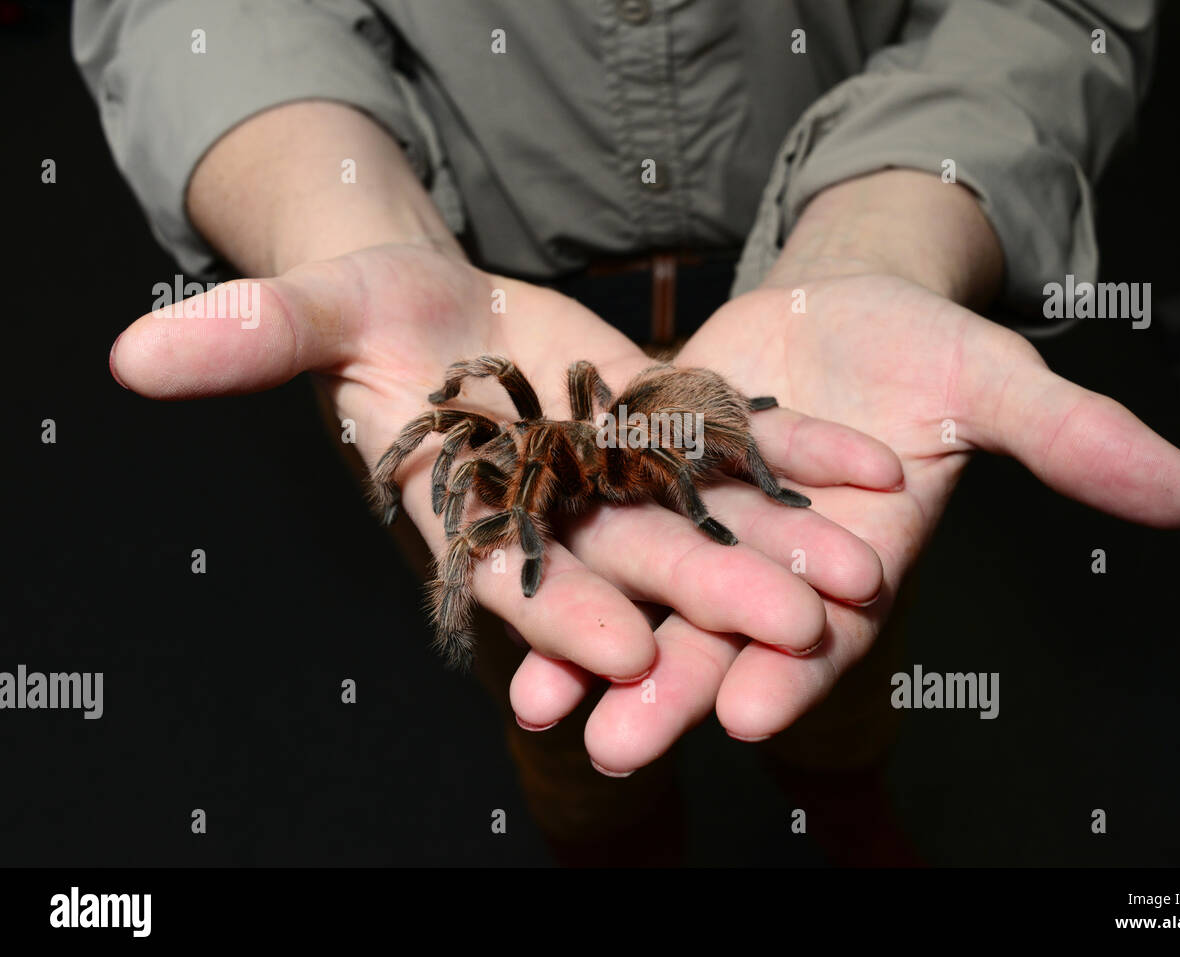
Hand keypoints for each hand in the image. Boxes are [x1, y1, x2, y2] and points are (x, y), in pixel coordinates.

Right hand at [110, 242, 900, 698]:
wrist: (447, 308)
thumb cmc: (371, 318)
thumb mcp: (317, 313)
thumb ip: (251, 340)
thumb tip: (135, 359)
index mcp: (465, 513)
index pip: (512, 575)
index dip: (560, 614)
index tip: (624, 649)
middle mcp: (553, 514)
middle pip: (634, 563)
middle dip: (709, 597)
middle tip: (791, 630)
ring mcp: (618, 480)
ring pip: (708, 520)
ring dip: (782, 544)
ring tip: (862, 571)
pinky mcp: (665, 435)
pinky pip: (741, 446)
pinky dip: (800, 455)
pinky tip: (869, 466)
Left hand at [549, 269, 1179, 763]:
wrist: (840, 309)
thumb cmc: (925, 350)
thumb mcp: (995, 384)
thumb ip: (1072, 441)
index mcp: (852, 560)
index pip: (824, 632)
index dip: (790, 670)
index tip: (747, 713)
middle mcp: (770, 560)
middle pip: (720, 636)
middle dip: (672, 689)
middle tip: (620, 746)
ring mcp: (699, 522)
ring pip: (643, 597)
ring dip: (590, 651)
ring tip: (536, 704)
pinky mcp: (641, 473)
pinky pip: (593, 521)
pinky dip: (555, 557)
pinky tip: (497, 587)